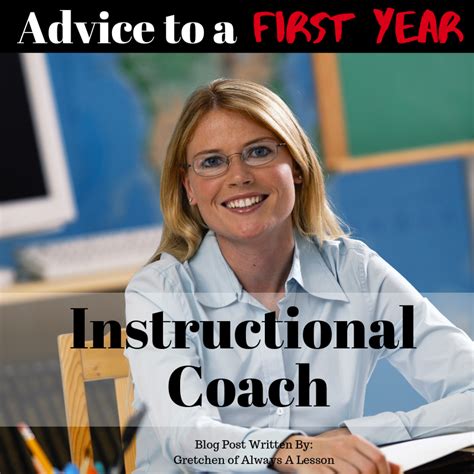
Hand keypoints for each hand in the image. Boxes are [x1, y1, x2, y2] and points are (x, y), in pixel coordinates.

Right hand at [274, 433, 402, 472]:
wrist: (296, 451)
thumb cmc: (326, 453)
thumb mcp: (350, 450)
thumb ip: (372, 458)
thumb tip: (398, 468)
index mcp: (352, 440)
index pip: (378, 457)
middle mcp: (341, 446)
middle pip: (367, 469)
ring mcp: (328, 457)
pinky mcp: (315, 469)